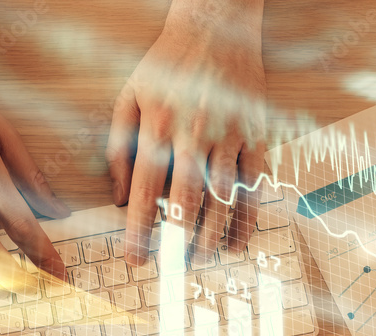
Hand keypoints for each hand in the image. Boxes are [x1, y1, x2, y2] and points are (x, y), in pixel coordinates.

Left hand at [107, 0, 266, 265]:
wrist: (216, 26)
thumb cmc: (166, 64)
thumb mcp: (129, 97)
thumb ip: (119, 148)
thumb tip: (119, 199)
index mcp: (159, 126)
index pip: (146, 190)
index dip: (141, 229)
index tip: (136, 259)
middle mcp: (195, 134)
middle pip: (187, 201)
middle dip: (178, 243)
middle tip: (172, 270)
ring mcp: (230, 136)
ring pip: (223, 198)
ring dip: (212, 237)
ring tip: (201, 261)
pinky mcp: (256, 135)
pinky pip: (254, 185)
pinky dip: (247, 218)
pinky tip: (238, 242)